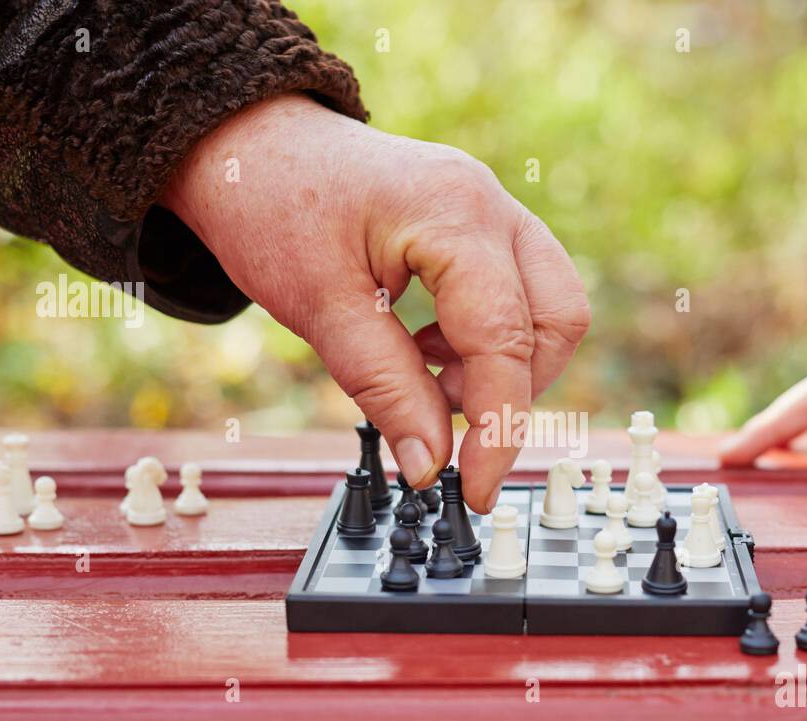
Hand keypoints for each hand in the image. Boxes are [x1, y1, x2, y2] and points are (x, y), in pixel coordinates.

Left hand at [160, 94, 589, 511]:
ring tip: (426, 374)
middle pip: (557, 320)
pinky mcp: (485, 226)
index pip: (505, 339)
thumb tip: (431, 465)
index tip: (473, 490)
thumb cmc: (273, 205)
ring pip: (550, 308)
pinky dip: (488, 340)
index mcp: (454, 214)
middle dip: (511, 389)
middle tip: (442, 419)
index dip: (498, 427)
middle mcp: (491, 204)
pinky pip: (521, 294)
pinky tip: (428, 347)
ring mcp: (495, 209)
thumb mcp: (320, 308)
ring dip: (502, 365)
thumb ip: (385, 388)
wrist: (249, 145)